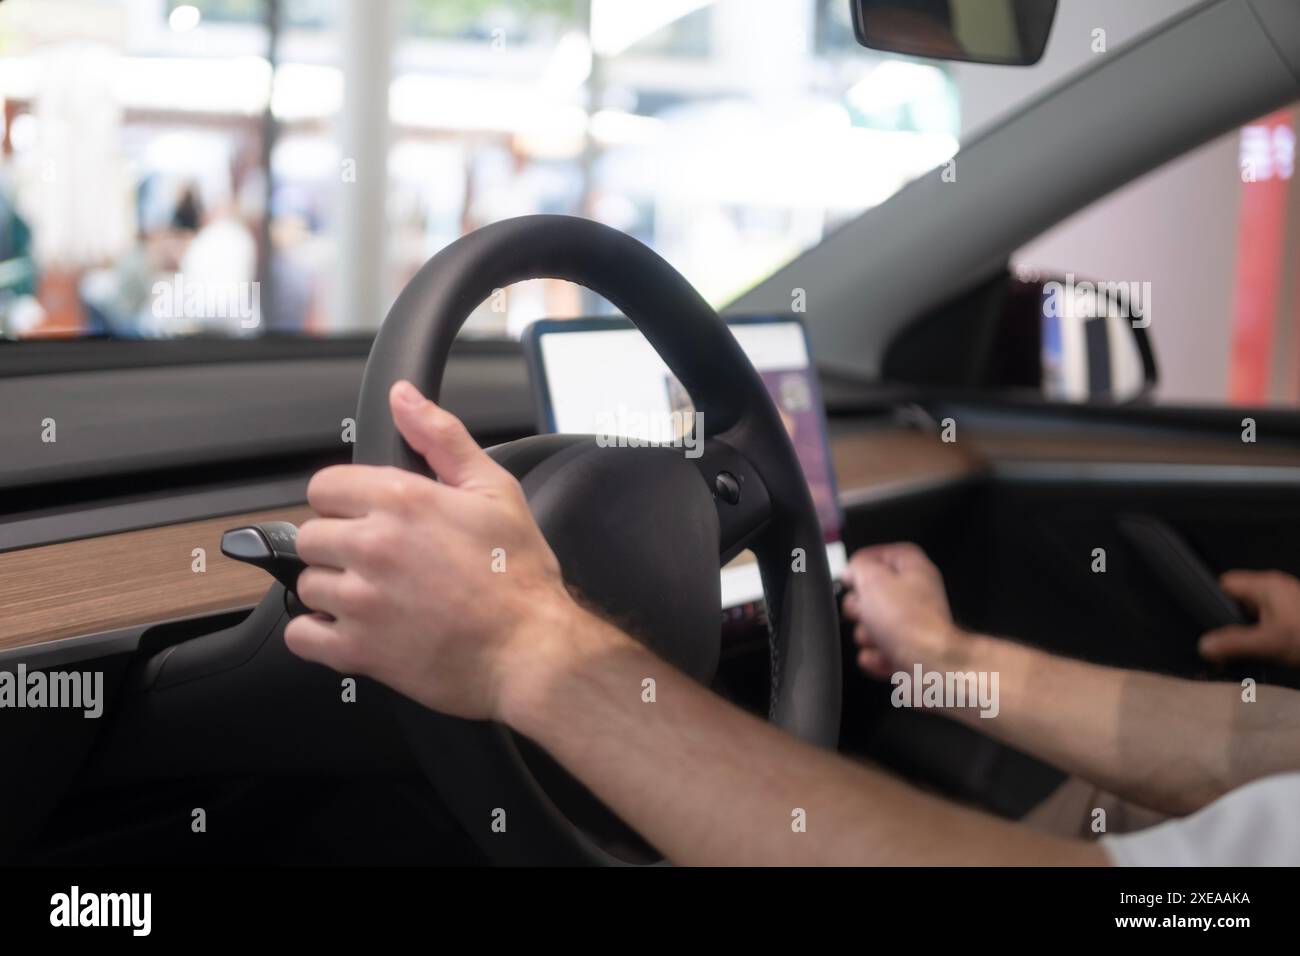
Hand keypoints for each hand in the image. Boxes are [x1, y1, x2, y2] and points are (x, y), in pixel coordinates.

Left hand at [284, 380, 579, 719]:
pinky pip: (302, 636)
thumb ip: (441, 437)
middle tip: (379, 561)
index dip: (346, 501)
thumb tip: (404, 397)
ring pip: (306, 585)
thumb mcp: (494, 490)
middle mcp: (373, 547)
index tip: (368, 518)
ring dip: (333, 591)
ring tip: (376, 597)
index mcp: (402, 501)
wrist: (531, 649)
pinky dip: (318, 634)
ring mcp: (361, 601)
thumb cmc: (519, 576)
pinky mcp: (357, 650)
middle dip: (339, 546)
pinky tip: (352, 628)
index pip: (324, 486)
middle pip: (310, 535)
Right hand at [841, 543, 960, 677]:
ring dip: (866, 634)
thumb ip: (858, 567)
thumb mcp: (873, 579)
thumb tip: (852, 572)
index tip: (850, 576)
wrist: (931, 665)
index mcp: (914, 569)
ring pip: (873, 625)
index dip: (863, 563)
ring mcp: (913, 626)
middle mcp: (916, 595)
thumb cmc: (910, 622)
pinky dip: (876, 657)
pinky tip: (880, 655)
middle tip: (862, 610)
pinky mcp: (908, 653)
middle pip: (874, 593)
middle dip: (860, 606)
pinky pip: (879, 651)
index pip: (884, 554)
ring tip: (876, 637)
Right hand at [1198, 570, 1299, 666]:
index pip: (1225, 583)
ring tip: (1252, 651)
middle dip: (1231, 624)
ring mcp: (1289, 602)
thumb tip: (1205, 646)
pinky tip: (1269, 654)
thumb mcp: (1269, 644)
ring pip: (1256, 615)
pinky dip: (1266, 638)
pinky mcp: (1297, 617)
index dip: (1211, 603)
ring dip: (1250, 633)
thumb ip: (1233, 644)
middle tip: (1228, 645)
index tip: (1206, 624)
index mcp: (1267, 585)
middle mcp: (1277, 589)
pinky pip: (1271, 624)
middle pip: (1239, 602)